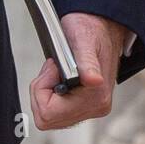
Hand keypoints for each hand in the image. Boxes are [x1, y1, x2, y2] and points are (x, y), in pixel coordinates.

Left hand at [29, 11, 128, 131]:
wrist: (102, 25)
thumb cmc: (90, 29)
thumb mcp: (83, 40)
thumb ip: (87, 62)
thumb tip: (93, 80)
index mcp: (96, 98)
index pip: (48, 113)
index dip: (43, 88)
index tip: (53, 68)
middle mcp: (96, 108)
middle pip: (47, 118)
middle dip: (42, 91)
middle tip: (54, 68)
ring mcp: (91, 108)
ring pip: (49, 116)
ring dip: (46, 91)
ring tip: (58, 70)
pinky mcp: (86, 105)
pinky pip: (56, 110)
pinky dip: (51, 92)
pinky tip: (60, 76)